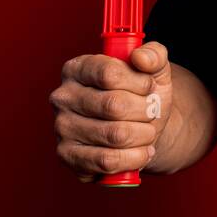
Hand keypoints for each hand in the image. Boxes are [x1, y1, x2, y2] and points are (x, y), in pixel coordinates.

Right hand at [49, 42, 172, 181]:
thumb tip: (141, 57)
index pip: (109, 73)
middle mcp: (63, 97)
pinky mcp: (68, 156)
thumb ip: (154, 55)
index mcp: (78, 68)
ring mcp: (62, 128)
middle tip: (151, 112)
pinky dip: (134, 158)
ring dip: (144, 135)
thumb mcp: (154, 70)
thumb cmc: (142, 96)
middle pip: (114, 105)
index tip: (149, 87)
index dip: (139, 83)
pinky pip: (108, 161)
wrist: (141, 129)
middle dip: (145, 111)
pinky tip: (142, 151)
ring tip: (148, 131)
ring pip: (115, 135)